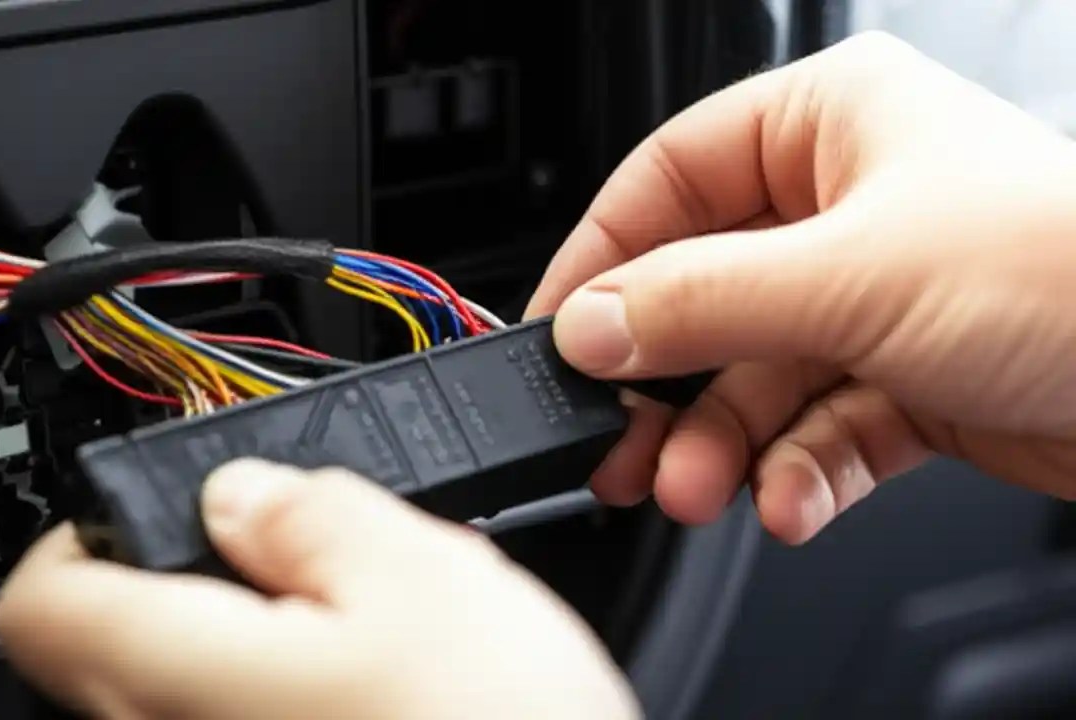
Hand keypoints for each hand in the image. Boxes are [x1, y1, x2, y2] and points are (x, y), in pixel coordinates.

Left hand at [0, 460, 638, 719]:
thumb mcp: (420, 572)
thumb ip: (305, 511)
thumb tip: (238, 493)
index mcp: (180, 677)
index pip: (38, 602)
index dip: (88, 531)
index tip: (168, 506)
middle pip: (122, 644)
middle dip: (210, 580)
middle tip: (315, 562)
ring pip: (201, 690)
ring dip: (269, 642)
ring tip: (376, 634)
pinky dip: (302, 699)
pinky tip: (390, 698)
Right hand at [526, 31, 1075, 543]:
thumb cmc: (1069, 268)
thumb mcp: (849, 276)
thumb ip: (698, 303)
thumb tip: (588, 324)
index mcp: (829, 125)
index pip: (669, 179)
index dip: (603, 257)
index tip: (559, 332)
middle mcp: (847, 205)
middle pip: (705, 293)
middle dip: (666, 381)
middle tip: (619, 441)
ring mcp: (877, 297)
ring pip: (756, 375)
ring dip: (723, 443)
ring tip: (699, 490)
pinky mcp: (909, 377)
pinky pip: (817, 426)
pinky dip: (794, 471)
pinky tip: (787, 501)